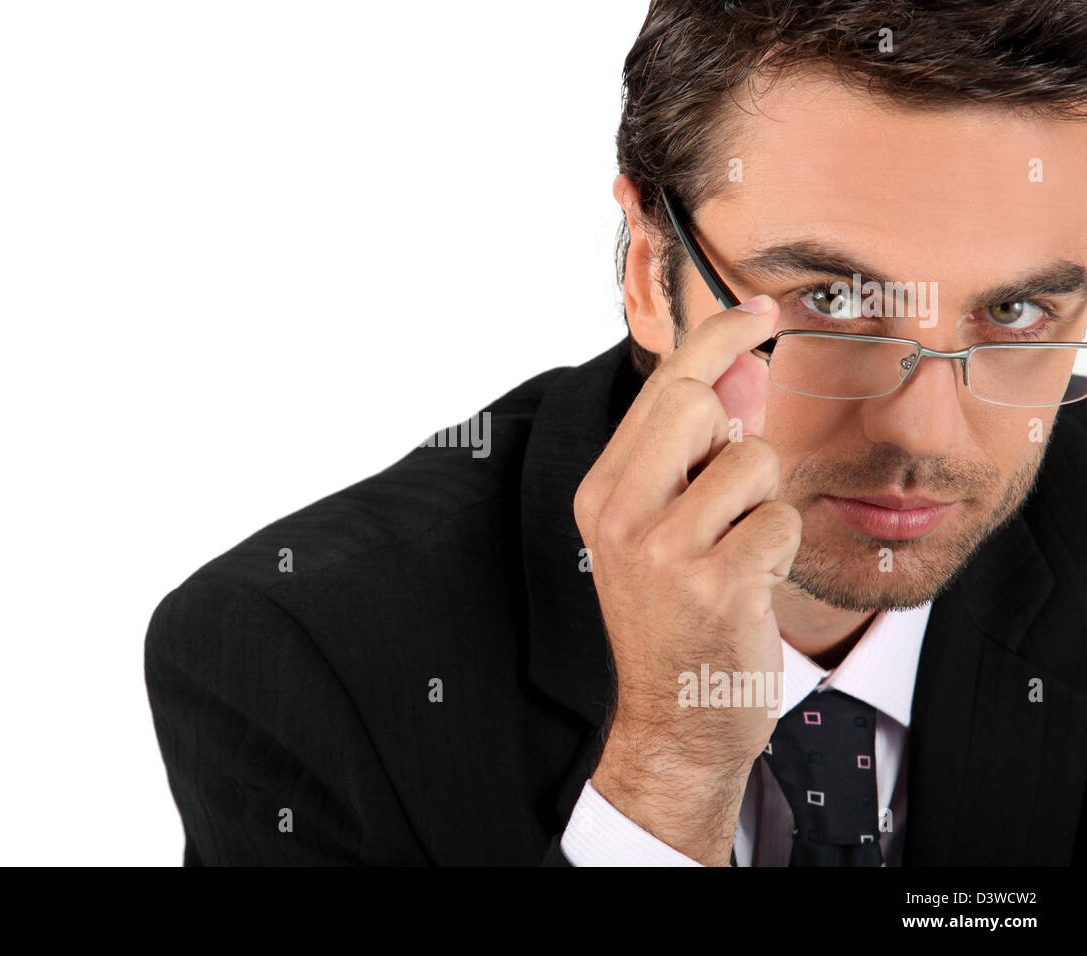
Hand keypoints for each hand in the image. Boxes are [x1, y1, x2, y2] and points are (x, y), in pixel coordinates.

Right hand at [574, 295, 799, 865]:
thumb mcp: (661, 527)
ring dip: (761, 505)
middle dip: (734, 430)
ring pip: (752, 463)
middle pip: (697, 404)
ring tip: (733, 553)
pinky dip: (779, 550)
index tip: (756, 310)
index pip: (661, 389)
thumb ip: (692, 450)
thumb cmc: (675, 615)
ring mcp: (665, 550)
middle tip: (729, 481)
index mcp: (601, 492)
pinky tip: (749, 587)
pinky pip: (780, 520)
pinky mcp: (716, 583)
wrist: (676, 718)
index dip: (715, 339)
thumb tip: (740, 369)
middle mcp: (621, 514)